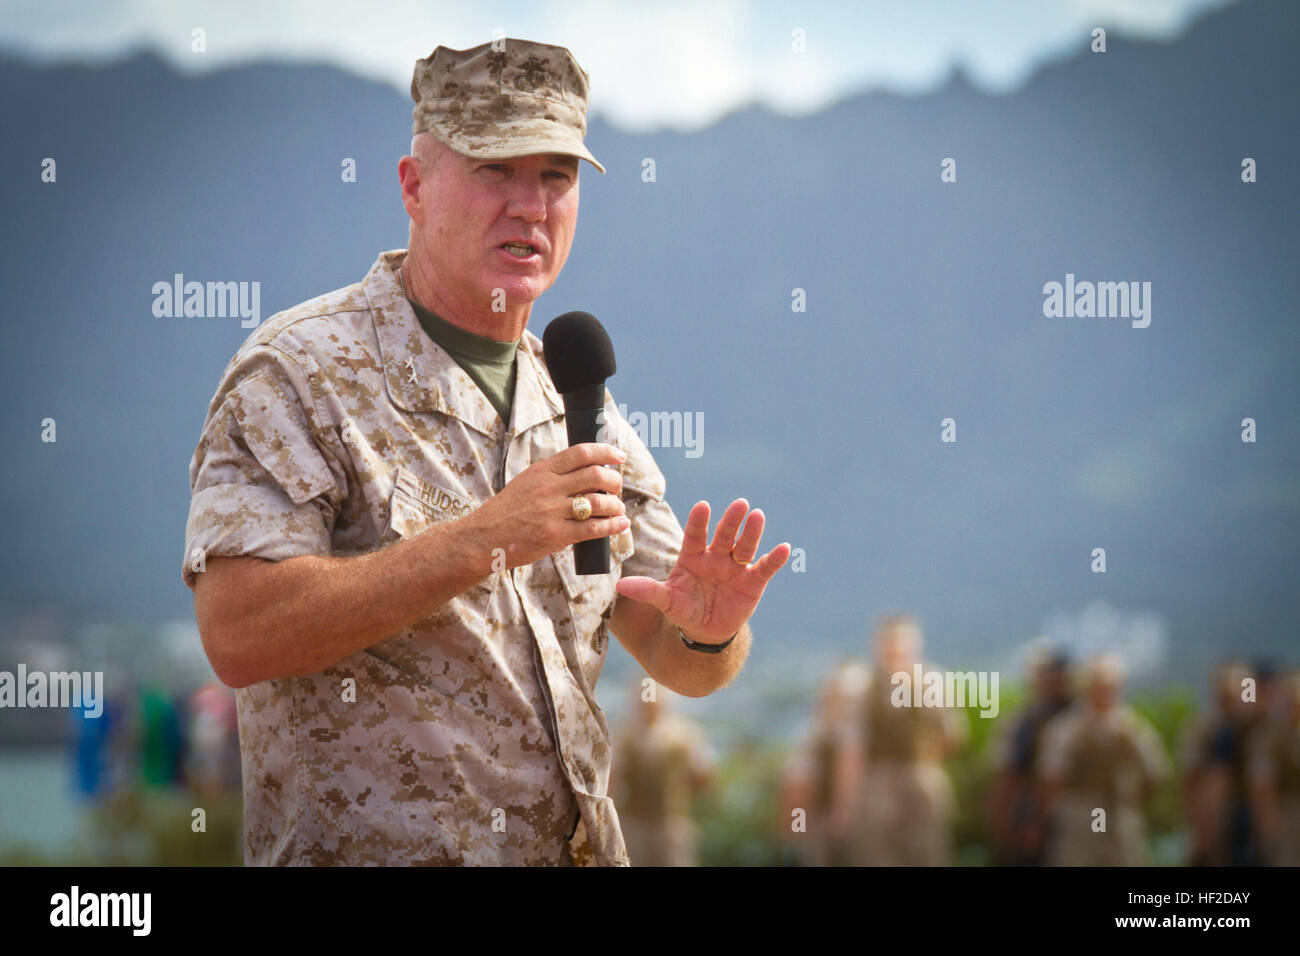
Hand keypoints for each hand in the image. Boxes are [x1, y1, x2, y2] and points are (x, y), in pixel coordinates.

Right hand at [466, 443, 628, 569]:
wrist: (483, 537)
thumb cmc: (506, 511)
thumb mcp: (526, 482)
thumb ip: (552, 476)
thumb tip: (585, 472)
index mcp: (542, 470)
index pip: (581, 453)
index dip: (605, 452)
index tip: (619, 457)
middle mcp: (549, 487)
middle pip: (595, 475)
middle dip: (614, 480)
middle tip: (617, 487)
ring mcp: (552, 511)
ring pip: (598, 502)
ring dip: (616, 505)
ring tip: (618, 509)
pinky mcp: (556, 535)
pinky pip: (593, 528)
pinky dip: (612, 525)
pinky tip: (620, 524)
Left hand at [615, 499, 789, 642]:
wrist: (705, 631)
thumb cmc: (684, 609)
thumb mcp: (666, 600)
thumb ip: (647, 591)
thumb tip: (620, 585)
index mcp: (693, 556)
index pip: (695, 535)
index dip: (700, 521)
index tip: (703, 506)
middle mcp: (716, 557)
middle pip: (724, 535)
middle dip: (731, 521)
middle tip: (739, 504)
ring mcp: (736, 567)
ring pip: (745, 546)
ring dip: (752, 532)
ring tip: (758, 516)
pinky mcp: (753, 582)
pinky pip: (765, 568)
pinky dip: (775, 559)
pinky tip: (784, 548)